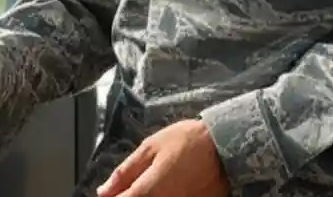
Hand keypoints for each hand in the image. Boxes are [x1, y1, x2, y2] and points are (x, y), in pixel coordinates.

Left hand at [97, 119, 229, 196]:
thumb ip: (125, 171)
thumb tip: (104, 190)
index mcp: (147, 191)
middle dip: (128, 195)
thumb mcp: (151, 147)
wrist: (228, 147)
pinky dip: (162, 196)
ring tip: (153, 184)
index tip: (108, 194)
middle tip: (133, 185)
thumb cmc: (189, 142)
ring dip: (146, 196)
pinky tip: (164, 188)